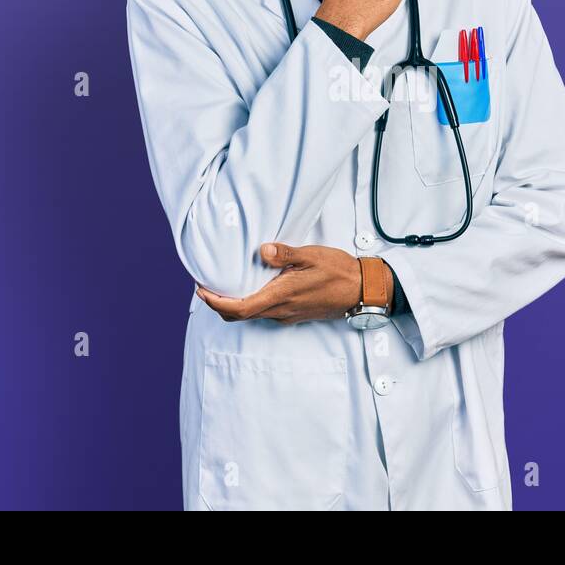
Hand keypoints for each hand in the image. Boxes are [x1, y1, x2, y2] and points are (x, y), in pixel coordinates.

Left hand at [195, 242, 390, 324]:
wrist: (363, 290)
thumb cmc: (339, 272)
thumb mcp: (312, 255)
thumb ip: (286, 254)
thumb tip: (263, 249)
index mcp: (282, 296)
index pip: (240, 308)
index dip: (217, 303)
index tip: (202, 291)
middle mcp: (282, 310)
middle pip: (241, 315)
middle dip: (220, 304)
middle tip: (206, 288)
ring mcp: (288, 315)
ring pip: (253, 315)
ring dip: (235, 304)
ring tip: (225, 285)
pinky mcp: (295, 314)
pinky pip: (266, 312)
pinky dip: (251, 303)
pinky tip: (253, 286)